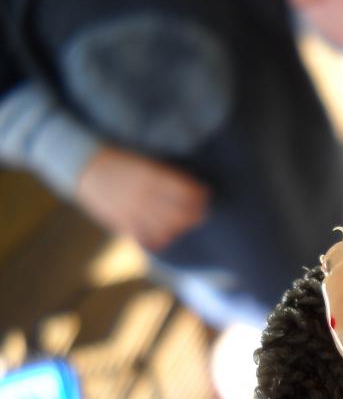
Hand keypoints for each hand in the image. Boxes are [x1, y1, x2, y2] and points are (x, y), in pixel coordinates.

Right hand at [75, 146, 208, 250]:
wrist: (82, 165)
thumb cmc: (118, 160)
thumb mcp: (145, 161)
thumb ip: (166, 176)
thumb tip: (192, 190)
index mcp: (152, 177)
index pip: (187, 193)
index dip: (200, 195)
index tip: (205, 194)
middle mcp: (145, 196)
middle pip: (182, 213)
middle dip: (196, 214)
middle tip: (200, 212)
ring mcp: (133, 212)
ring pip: (167, 228)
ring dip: (180, 227)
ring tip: (184, 222)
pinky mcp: (122, 223)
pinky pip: (148, 238)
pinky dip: (160, 238)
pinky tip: (165, 233)